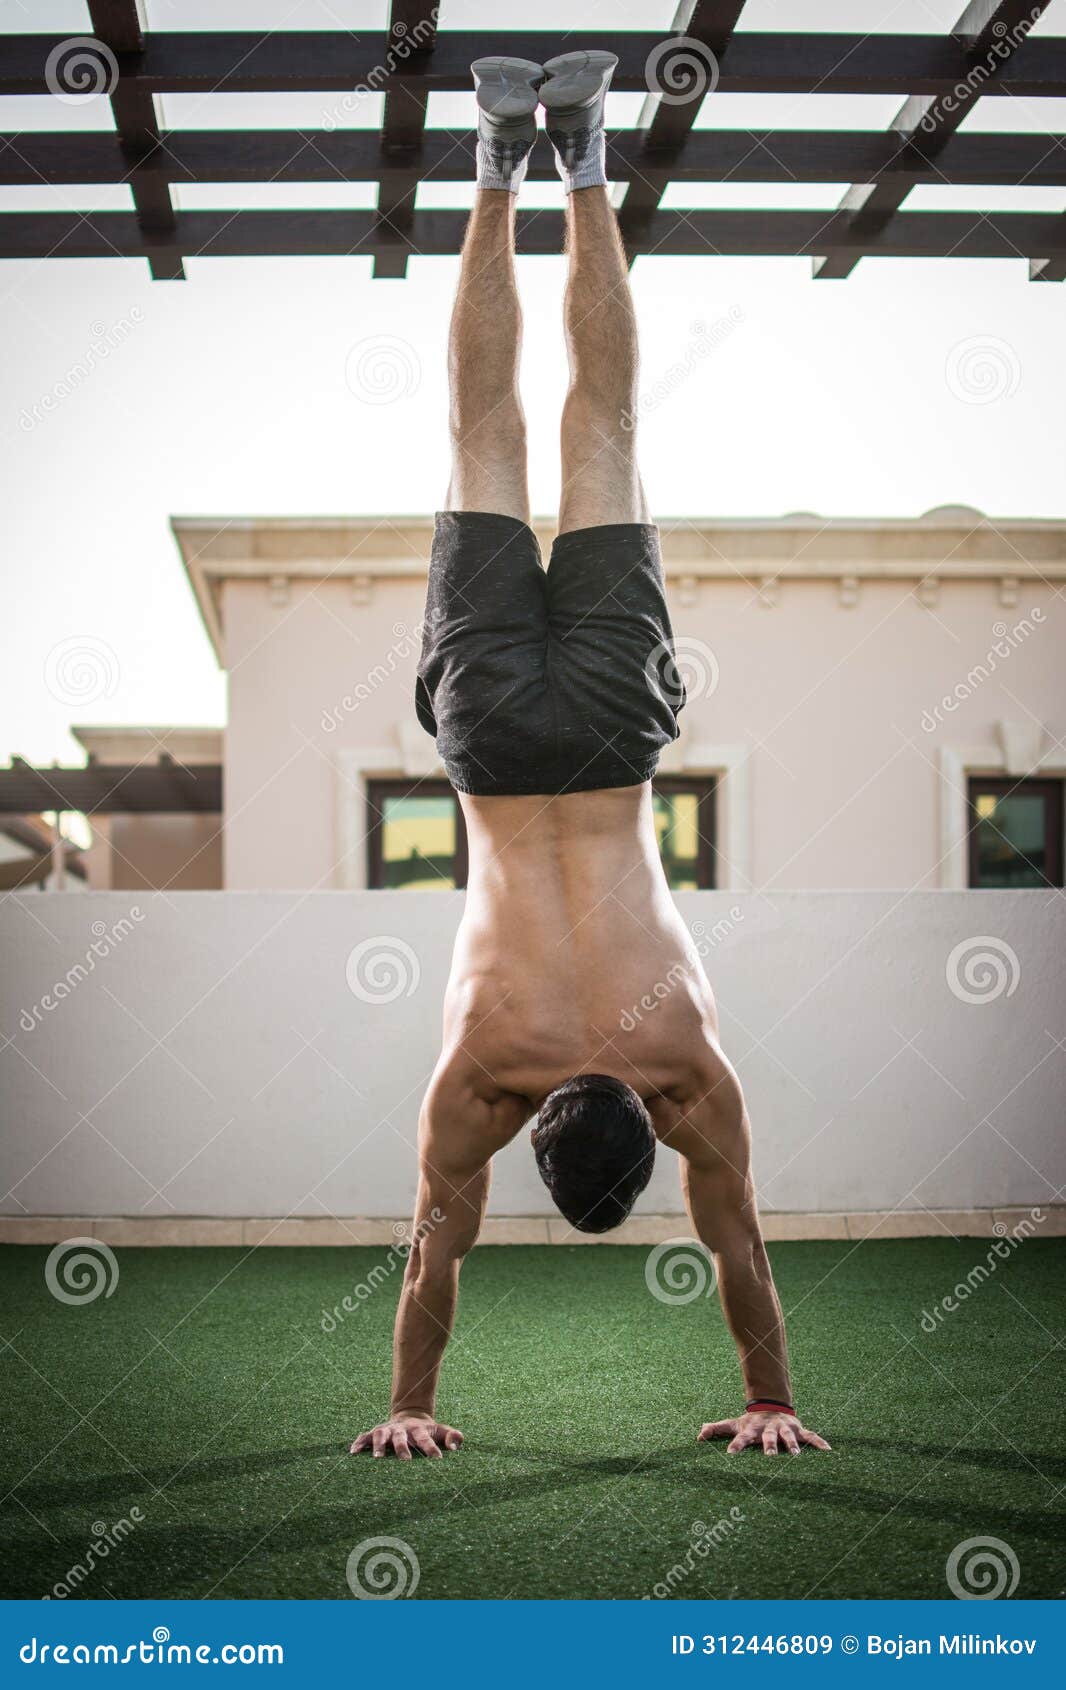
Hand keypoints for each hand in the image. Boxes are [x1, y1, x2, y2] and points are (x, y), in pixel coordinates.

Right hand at [349, 1414, 463, 1459]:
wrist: (409, 1415)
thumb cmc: (426, 1430)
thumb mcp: (441, 1430)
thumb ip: (452, 1436)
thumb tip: (455, 1446)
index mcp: (418, 1429)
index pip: (425, 1438)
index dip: (432, 1448)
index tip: (437, 1459)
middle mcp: (401, 1429)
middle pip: (401, 1436)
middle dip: (402, 1448)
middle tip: (405, 1460)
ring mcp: (387, 1430)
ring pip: (381, 1435)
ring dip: (379, 1445)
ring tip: (377, 1458)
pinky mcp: (374, 1433)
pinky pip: (364, 1437)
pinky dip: (359, 1443)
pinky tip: (353, 1452)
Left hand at [698, 1410, 829, 1455]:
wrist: (770, 1406)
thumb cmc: (750, 1422)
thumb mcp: (733, 1424)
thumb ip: (716, 1429)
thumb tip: (698, 1436)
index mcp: (751, 1429)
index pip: (741, 1438)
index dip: (735, 1446)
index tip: (730, 1455)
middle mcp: (768, 1429)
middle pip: (767, 1438)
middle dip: (769, 1447)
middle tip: (769, 1457)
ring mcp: (784, 1428)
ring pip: (788, 1437)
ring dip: (792, 1445)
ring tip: (796, 1456)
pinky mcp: (797, 1429)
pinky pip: (810, 1436)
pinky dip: (819, 1442)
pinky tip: (828, 1451)